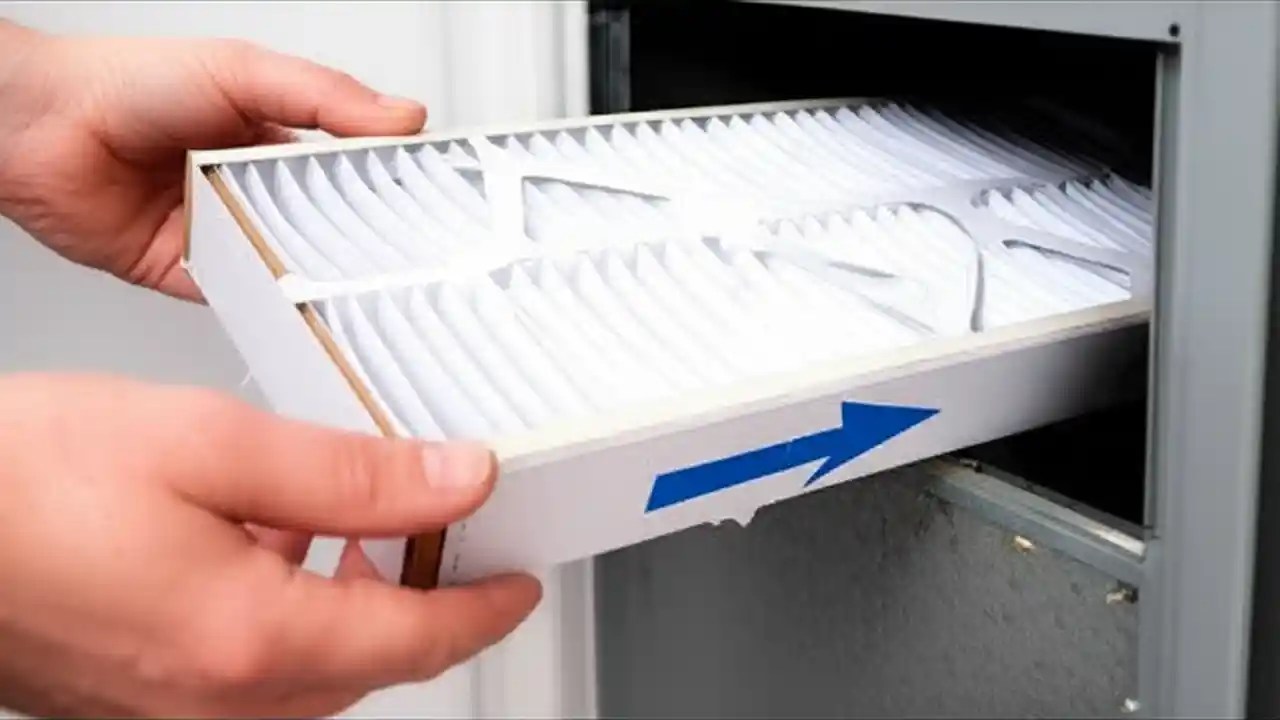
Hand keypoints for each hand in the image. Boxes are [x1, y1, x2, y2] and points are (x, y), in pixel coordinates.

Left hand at [0, 21, 426, 300]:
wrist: (39, 127)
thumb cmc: (124, 82)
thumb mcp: (244, 72)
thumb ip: (325, 96)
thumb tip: (402, 114)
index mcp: (276, 139)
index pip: (353, 168)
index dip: (391, 183)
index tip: (432, 198)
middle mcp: (254, 189)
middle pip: (329, 225)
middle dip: (361, 238)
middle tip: (404, 249)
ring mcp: (228, 233)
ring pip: (292, 265)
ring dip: (317, 271)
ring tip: (353, 273)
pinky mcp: (195, 274)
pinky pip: (245, 295)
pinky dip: (267, 300)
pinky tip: (292, 294)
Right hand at [0, 373, 540, 717]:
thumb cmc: (17, 484)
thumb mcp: (209, 444)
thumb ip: (350, 473)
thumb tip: (454, 481)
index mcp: (249, 642)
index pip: (418, 643)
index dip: (484, 610)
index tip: (519, 584)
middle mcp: (212, 701)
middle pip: (367, 664)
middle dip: (423, 605)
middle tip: (454, 542)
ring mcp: (167, 712)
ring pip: (310, 674)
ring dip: (353, 609)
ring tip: (364, 532)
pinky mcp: (131, 701)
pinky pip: (247, 675)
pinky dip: (286, 618)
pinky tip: (268, 552)